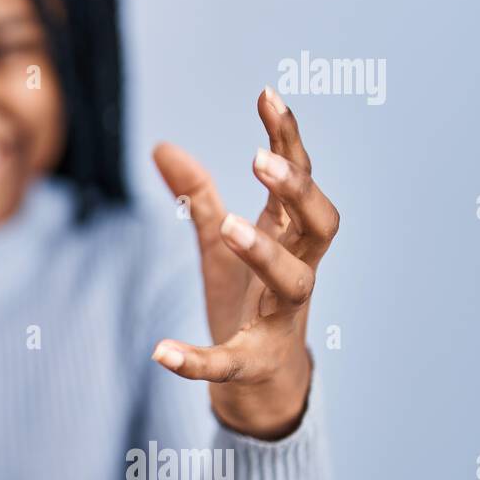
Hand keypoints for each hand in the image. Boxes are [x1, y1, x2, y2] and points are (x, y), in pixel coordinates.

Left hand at [151, 87, 339, 439]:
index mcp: (289, 240)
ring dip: (265, 253)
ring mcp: (281, 320)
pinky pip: (229, 361)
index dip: (289, 139)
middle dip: (296, 190)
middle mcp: (297, 274)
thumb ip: (199, 196)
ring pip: (294, 282)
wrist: (261, 385)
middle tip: (260, 160)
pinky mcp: (254, 364)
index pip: (299, 182)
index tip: (268, 95)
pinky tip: (160, 351)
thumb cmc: (249, 302)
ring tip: (230, 227)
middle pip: (319, 224)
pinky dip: (196, 359)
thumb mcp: (219, 244)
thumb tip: (162, 145)